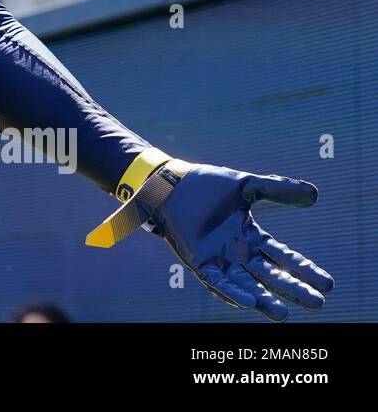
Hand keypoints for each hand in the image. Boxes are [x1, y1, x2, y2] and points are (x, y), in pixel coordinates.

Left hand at [142, 163, 332, 320]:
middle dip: (293, 289)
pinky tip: (247, 303)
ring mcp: (219, 259)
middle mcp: (238, 253)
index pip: (283, 257)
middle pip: (271, 276)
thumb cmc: (206, 186)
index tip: (327, 284)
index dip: (304, 270)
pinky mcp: (198, 261)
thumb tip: (315, 195)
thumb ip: (278, 189)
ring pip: (247, 285)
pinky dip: (230, 292)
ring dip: (265, 300)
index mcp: (251, 236)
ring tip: (284, 314)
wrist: (170, 184)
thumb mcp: (247, 186)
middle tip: (318, 303)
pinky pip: (216, 281)